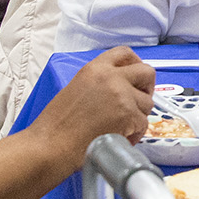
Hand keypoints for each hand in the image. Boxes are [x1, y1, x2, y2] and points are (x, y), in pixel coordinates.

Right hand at [29, 46, 155, 159]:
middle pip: (147, 72)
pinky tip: (120, 138)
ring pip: (148, 103)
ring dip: (138, 116)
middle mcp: (111, 78)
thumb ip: (100, 83)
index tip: (136, 77)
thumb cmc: (57, 124)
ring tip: (121, 127)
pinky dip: (135, 134)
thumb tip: (122, 89)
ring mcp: (122, 96)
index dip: (135, 64)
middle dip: (147, 88)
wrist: (50, 144)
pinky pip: (143, 124)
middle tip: (137, 102)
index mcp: (95, 68)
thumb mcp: (77, 89)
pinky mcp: (128, 116)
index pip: (125, 53)